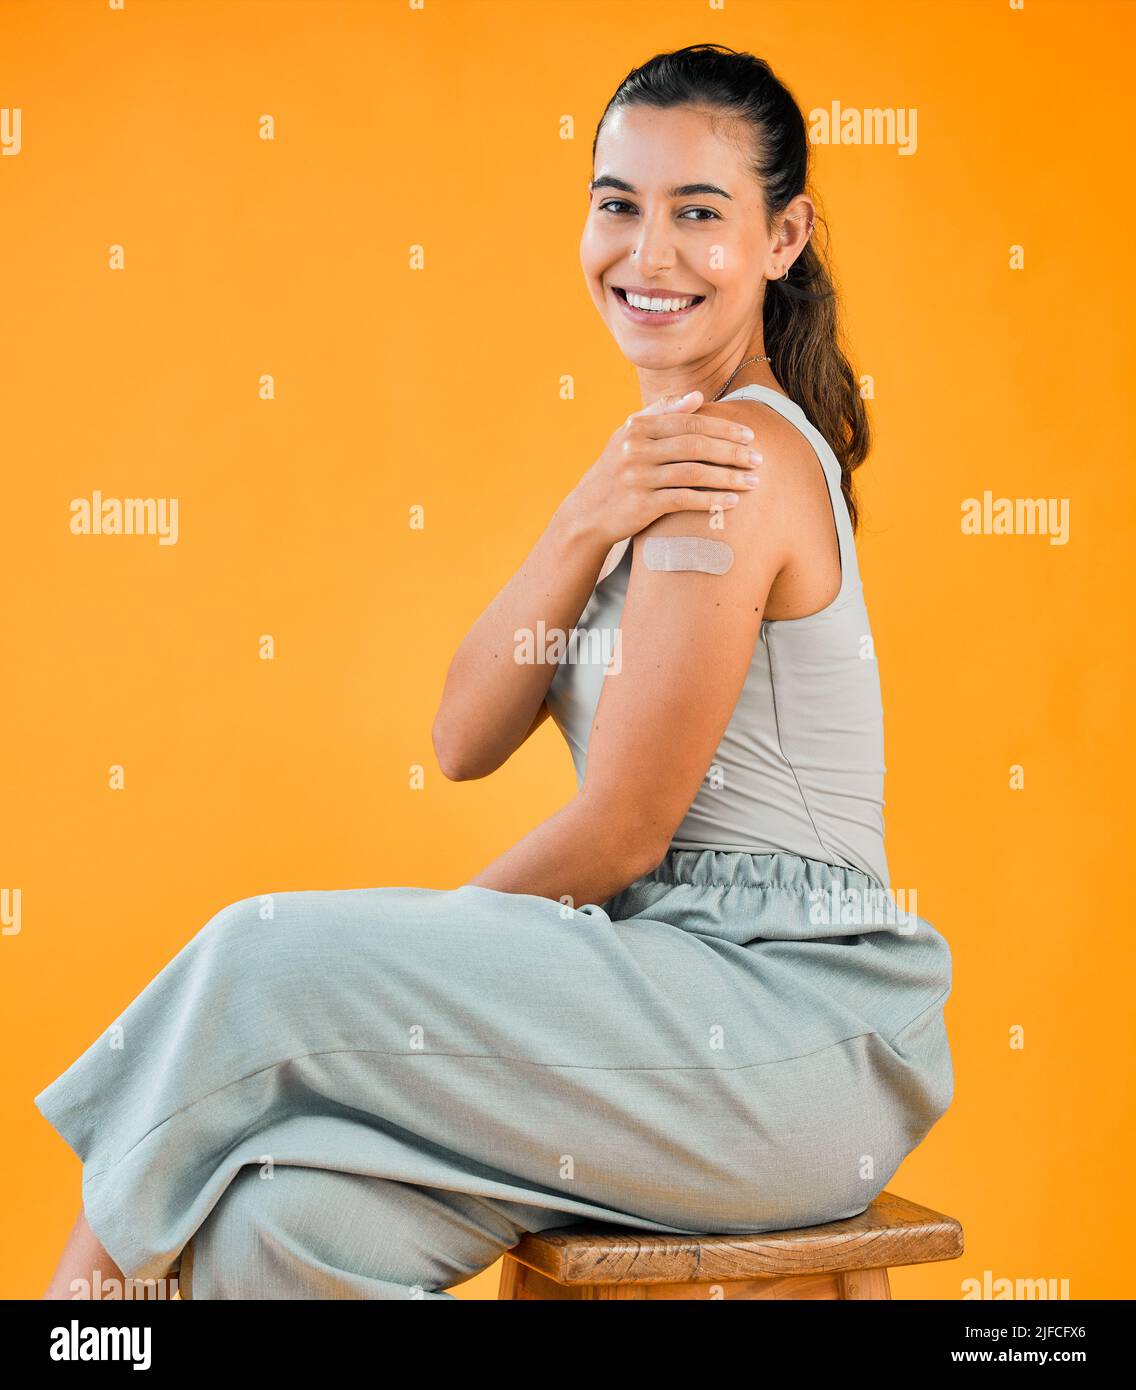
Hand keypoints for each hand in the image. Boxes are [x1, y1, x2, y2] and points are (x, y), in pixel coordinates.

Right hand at [564, 388, 762, 548]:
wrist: (587, 512)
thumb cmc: (616, 471)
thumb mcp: (629, 436)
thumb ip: (661, 414)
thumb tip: (698, 396)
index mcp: (637, 428)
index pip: (689, 422)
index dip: (723, 428)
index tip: (749, 435)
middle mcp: (636, 450)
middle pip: (696, 445)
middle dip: (732, 451)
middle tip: (758, 458)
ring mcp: (638, 478)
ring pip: (694, 473)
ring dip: (728, 477)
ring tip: (753, 480)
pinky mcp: (642, 505)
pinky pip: (685, 500)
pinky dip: (711, 501)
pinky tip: (732, 502)